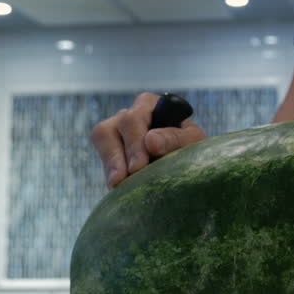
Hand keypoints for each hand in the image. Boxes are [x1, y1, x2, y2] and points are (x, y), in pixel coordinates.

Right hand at [91, 92, 205, 187]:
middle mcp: (128, 115)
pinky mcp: (111, 153)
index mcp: (149, 105)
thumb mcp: (192, 141)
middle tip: (128, 177)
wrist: (188, 162)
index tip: (139, 166)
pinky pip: (103, 160)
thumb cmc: (191, 145)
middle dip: (118, 156)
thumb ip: (175, 138)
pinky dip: (111, 174)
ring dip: (110, 163)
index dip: (134, 141)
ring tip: (118, 184)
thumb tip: (150, 141)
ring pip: (101, 139)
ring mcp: (116, 132)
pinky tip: (119, 188)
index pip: (134, 117)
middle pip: (110, 128)